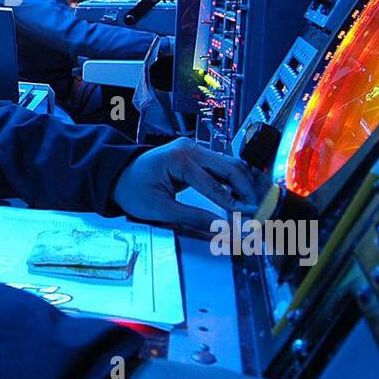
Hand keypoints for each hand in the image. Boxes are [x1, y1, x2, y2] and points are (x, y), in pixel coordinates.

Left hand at [111, 138, 266, 227]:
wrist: (119, 175)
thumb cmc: (134, 189)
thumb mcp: (160, 209)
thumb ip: (193, 218)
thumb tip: (220, 229)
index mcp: (179, 159)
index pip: (214, 185)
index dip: (234, 204)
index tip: (248, 218)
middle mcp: (190, 148)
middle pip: (230, 167)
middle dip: (246, 190)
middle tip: (258, 211)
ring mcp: (194, 148)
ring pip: (229, 164)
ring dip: (243, 184)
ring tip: (253, 205)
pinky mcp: (196, 154)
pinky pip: (221, 166)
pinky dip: (233, 181)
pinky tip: (241, 196)